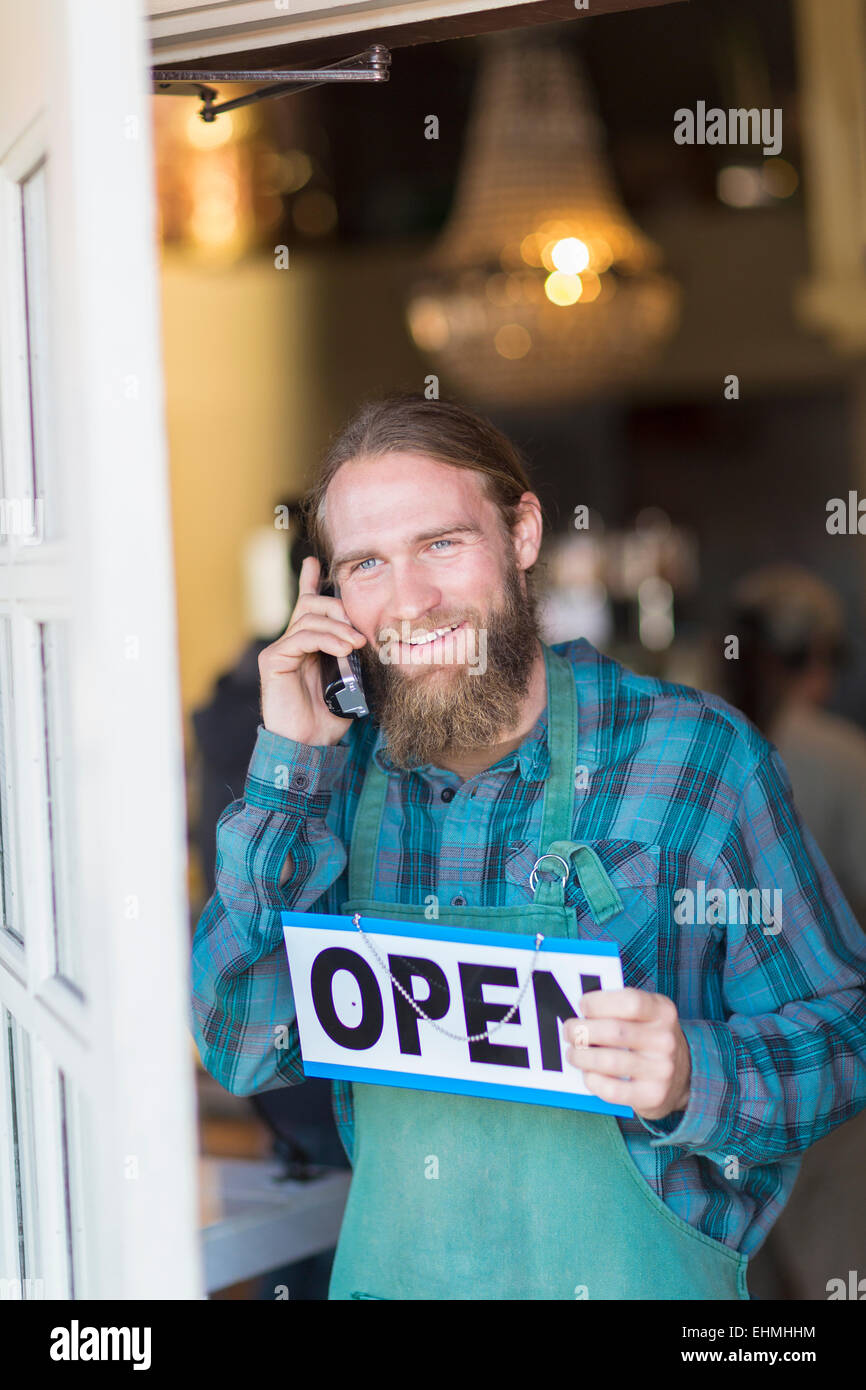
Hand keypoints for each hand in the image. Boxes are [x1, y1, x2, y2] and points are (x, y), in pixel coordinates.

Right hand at [258, 555, 367, 746]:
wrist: (308, 746)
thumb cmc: (329, 719)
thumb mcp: (349, 682)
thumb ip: (352, 659)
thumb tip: (367, 640)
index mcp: (307, 646)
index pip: (307, 605)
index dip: (309, 582)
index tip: (314, 561)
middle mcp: (291, 643)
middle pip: (313, 606)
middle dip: (340, 610)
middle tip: (360, 632)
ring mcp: (279, 650)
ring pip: (310, 619)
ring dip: (338, 629)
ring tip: (356, 645)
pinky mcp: (273, 660)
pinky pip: (301, 637)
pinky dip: (326, 640)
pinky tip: (343, 649)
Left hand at [562, 989, 691, 1120]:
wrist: (685, 1077)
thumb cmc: (652, 1039)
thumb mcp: (648, 1014)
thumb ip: (620, 1007)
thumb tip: (581, 1012)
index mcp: (663, 1012)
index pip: (630, 1002)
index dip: (599, 1002)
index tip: (584, 1006)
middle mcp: (665, 1040)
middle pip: (613, 1032)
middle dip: (581, 1031)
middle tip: (570, 1031)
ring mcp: (661, 1070)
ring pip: (608, 1061)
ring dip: (581, 1057)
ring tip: (574, 1054)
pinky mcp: (652, 1095)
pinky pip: (612, 1090)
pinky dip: (593, 1081)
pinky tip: (589, 1074)